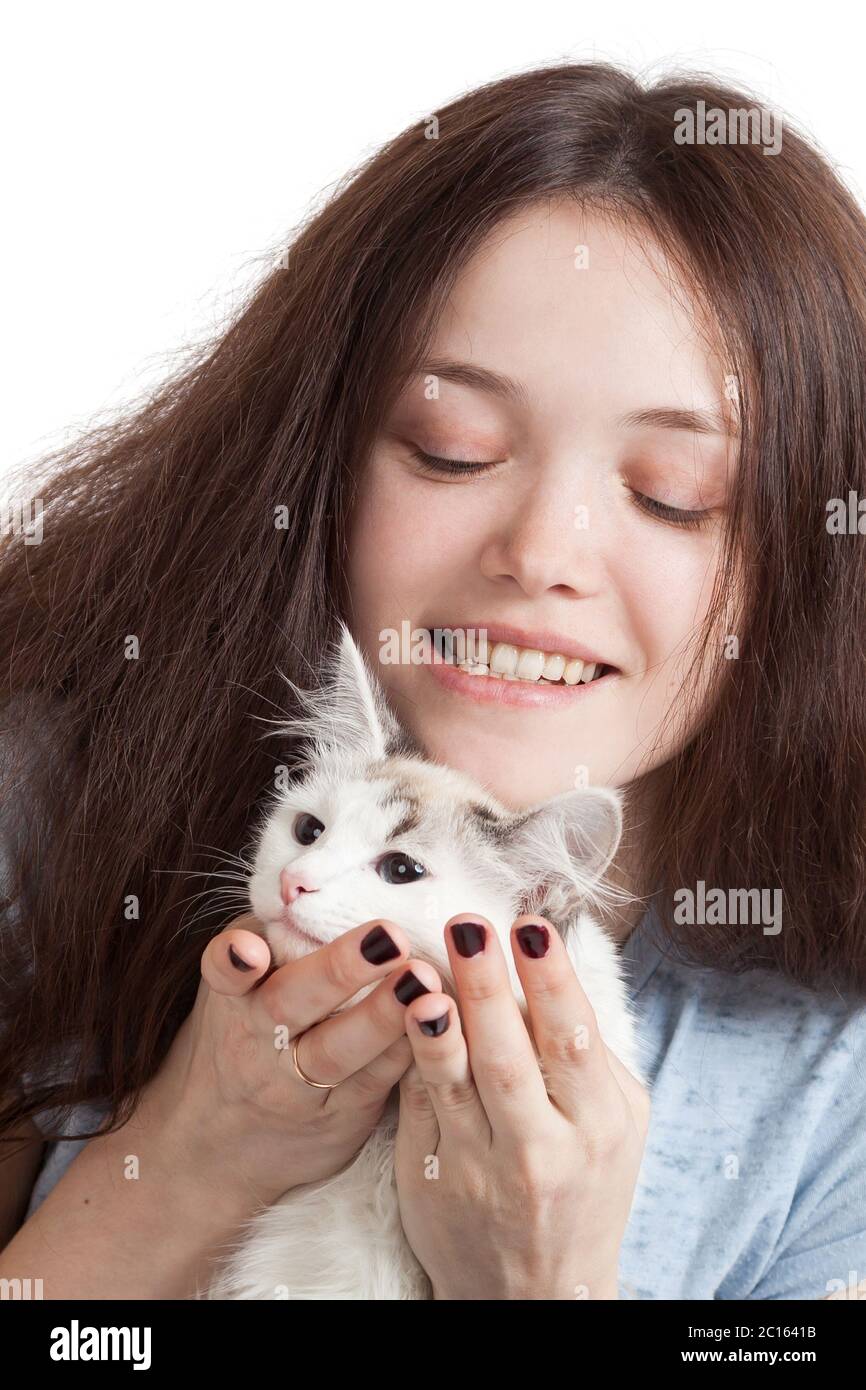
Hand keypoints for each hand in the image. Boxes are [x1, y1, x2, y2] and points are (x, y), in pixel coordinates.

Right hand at [146, 913, 441, 1206]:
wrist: (215, 1149)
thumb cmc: (243, 1035)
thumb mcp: (237, 985)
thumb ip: (270, 934)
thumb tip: (312, 872)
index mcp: (233, 997)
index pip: (224, 973)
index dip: (236, 961)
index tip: (251, 950)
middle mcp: (258, 1040)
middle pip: (290, 1005)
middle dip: (338, 970)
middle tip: (387, 937)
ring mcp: (297, 1085)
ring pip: (336, 1052)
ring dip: (381, 1016)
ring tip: (421, 980)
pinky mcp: (339, 1117)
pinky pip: (376, 1084)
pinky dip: (407, 1052)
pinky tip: (441, 1022)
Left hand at [394, 913, 649, 1299]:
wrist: (537, 1294)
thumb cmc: (583, 1183)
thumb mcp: (614, 1123)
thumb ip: (588, 1053)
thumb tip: (552, 965)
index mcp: (598, 1125)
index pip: (573, 1042)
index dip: (552, 982)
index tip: (532, 927)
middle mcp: (542, 1150)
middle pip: (510, 1059)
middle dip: (487, 988)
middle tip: (469, 926)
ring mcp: (482, 1169)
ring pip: (455, 1084)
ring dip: (435, 1022)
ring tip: (419, 969)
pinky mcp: (432, 1181)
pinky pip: (418, 1105)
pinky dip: (409, 1056)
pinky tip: (400, 1012)